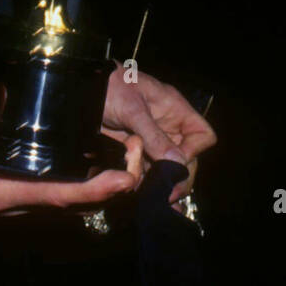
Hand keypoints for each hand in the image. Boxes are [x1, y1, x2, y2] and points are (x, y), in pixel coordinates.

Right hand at [0, 82, 143, 214]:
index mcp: (1, 192)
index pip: (63, 193)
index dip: (100, 186)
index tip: (131, 169)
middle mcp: (12, 198)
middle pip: (74, 197)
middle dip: (110, 179)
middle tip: (136, 145)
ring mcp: (8, 194)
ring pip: (64, 192)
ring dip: (96, 176)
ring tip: (121, 143)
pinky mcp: (2, 184)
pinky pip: (49, 183)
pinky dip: (74, 172)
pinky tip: (81, 146)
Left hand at [101, 66, 216, 203]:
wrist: (83, 89)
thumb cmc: (110, 88)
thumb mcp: (132, 109)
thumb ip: (154, 136)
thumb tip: (178, 163)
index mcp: (175, 111)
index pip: (202, 136)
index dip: (194, 152)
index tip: (175, 162)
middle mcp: (168, 128)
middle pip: (187, 160)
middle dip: (177, 178)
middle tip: (164, 194)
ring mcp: (152, 142)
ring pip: (167, 170)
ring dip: (159, 185)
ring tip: (149, 197)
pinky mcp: (136, 152)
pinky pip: (148, 172)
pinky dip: (145, 184)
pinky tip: (139, 195)